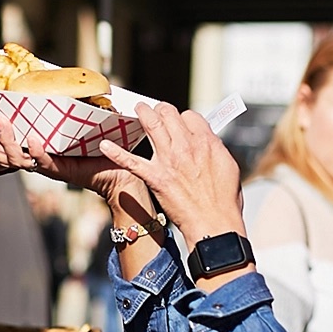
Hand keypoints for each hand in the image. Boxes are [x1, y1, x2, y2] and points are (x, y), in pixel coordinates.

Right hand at [0, 114, 150, 208]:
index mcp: (33, 147)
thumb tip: (54, 75)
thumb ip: (62, 103)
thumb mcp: (73, 120)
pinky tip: (34, 140)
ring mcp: (46, 166)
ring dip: (8, 141)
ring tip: (2, 123)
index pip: (2, 142)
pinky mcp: (62, 171)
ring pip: (17, 159)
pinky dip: (38, 151)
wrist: (118, 167)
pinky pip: (44, 163)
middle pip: (0, 154)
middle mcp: (35, 158)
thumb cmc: (96, 143)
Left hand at [98, 102, 246, 244]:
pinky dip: (116, 153)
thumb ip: (215, 147)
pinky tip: (104, 146)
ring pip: (151, 125)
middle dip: (161, 109)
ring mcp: (168, 160)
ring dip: (142, 113)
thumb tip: (206, 139)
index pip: (190, 116)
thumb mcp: (228, 165)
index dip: (184, 118)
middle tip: (156, 109)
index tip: (181, 123)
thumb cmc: (224, 199)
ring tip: (138, 109)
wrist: (214, 222)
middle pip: (169, 114)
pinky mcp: (155, 177)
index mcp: (206, 141)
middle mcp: (185, 146)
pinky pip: (132, 161)